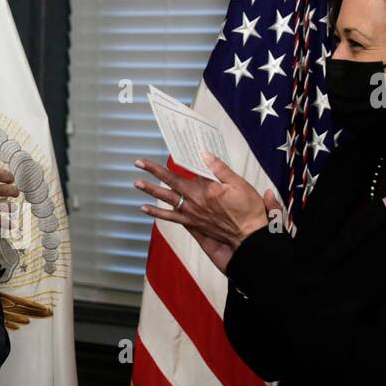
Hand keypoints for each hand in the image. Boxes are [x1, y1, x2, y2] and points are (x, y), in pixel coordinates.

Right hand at [0, 139, 18, 222]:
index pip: (6, 175)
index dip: (8, 176)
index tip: (8, 178)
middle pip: (11, 190)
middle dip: (13, 191)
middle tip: (14, 192)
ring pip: (8, 205)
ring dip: (11, 206)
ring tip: (12, 206)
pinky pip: (0, 221)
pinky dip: (6, 224)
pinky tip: (11, 226)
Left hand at [134, 154, 276, 271]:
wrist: (249, 235)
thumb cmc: (247, 210)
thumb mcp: (238, 184)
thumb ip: (219, 169)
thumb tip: (205, 155)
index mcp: (205, 189)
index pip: (185, 170)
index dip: (175, 160)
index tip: (167, 150)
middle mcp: (194, 201)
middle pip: (170, 182)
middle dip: (153, 172)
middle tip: (139, 163)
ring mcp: (191, 213)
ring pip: (166, 199)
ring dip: (150, 190)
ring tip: (137, 183)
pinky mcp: (192, 223)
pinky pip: (170, 217)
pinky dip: (157, 213)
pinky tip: (146, 209)